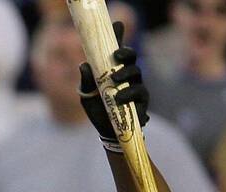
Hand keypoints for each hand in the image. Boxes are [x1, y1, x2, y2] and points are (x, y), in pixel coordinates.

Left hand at [79, 21, 148, 152]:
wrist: (108, 131)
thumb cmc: (98, 110)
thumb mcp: (87, 96)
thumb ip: (85, 81)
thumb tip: (83, 64)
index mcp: (114, 70)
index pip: (118, 51)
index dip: (119, 36)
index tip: (116, 25)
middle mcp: (127, 75)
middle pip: (131, 57)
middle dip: (126, 53)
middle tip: (116, 55)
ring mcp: (136, 86)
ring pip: (136, 72)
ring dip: (125, 74)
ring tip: (114, 81)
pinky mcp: (141, 100)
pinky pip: (139, 92)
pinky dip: (128, 94)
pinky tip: (119, 98)